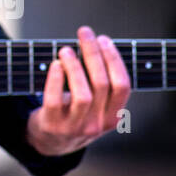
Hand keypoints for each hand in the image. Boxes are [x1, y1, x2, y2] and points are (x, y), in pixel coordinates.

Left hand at [26, 25, 131, 156]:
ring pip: (83, 95)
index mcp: (113, 116)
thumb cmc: (75, 113)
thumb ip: (101, 82)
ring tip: (66, 49)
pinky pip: (55, 101)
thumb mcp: (96, 106)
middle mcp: (98, 124)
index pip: (123, 86)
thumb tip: (97, 42)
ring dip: (75, 67)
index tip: (104, 39)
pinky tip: (56, 64)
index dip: (114, 60)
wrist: (52, 142)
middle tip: (85, 32)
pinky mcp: (53, 125)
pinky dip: (56, 80)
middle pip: (102, 84)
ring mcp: (75, 126)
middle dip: (94, 53)